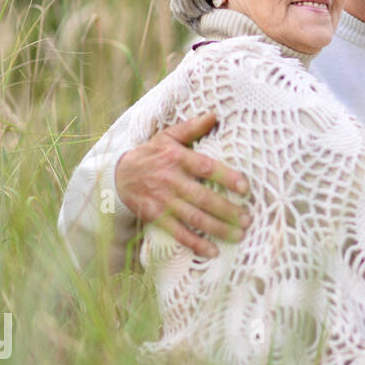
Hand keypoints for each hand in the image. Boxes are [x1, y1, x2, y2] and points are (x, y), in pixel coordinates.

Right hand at [114, 112, 249, 257]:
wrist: (117, 175)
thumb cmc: (150, 154)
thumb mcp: (167, 136)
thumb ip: (192, 128)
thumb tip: (216, 115)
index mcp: (177, 158)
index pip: (206, 168)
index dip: (226, 177)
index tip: (245, 187)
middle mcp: (170, 180)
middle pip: (202, 197)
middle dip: (227, 210)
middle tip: (247, 219)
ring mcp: (162, 200)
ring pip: (193, 217)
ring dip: (217, 228)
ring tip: (239, 234)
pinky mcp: (155, 216)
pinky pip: (177, 232)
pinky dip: (194, 243)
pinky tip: (212, 250)